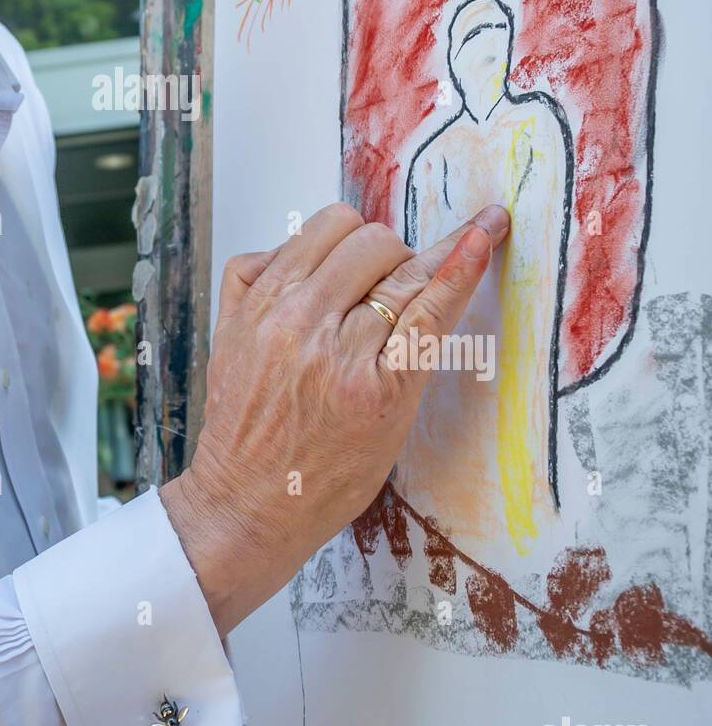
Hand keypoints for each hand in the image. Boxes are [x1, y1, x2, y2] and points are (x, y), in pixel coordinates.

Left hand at [160, 201, 509, 636]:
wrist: (246, 501)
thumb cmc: (328, 475)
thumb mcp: (395, 421)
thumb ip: (418, 347)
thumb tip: (442, 272)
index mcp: (368, 377)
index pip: (427, 292)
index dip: (464, 253)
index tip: (487, 225)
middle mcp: (316, 336)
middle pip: (380, 245)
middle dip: (398, 260)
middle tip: (389, 295)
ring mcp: (271, 316)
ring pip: (331, 226)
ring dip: (352, 246)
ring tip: (350, 286)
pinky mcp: (238, 309)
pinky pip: (278, 244)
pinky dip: (299, 258)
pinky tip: (306, 295)